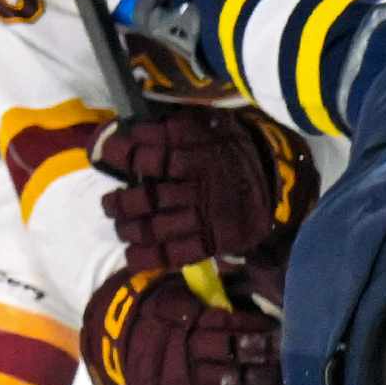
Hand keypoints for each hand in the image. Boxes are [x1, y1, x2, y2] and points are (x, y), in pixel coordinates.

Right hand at [80, 268, 284, 384]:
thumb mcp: (180, 292)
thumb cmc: (160, 314)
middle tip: (296, 361)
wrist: (117, 350)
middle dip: (271, 365)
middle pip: (240, 365)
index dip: (263, 334)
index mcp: (188, 326)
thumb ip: (214, 289)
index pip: (234, 331)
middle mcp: (187, 360)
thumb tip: (256, 269)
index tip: (285, 333)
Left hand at [98, 110, 314, 271]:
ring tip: (121, 224)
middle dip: (120, 203)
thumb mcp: (210, 126)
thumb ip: (175, 126)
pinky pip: (173, 256)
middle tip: (110, 202)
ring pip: (154, 229)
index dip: (125, 155)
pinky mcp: (210, 244)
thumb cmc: (233, 151)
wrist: (274, 185)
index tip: (110, 152)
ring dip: (128, 229)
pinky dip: (147, 258)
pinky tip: (132, 254)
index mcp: (200, 158)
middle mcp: (199, 191)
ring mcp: (204, 220)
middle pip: (148, 200)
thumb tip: (134, 132)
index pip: (154, 158)